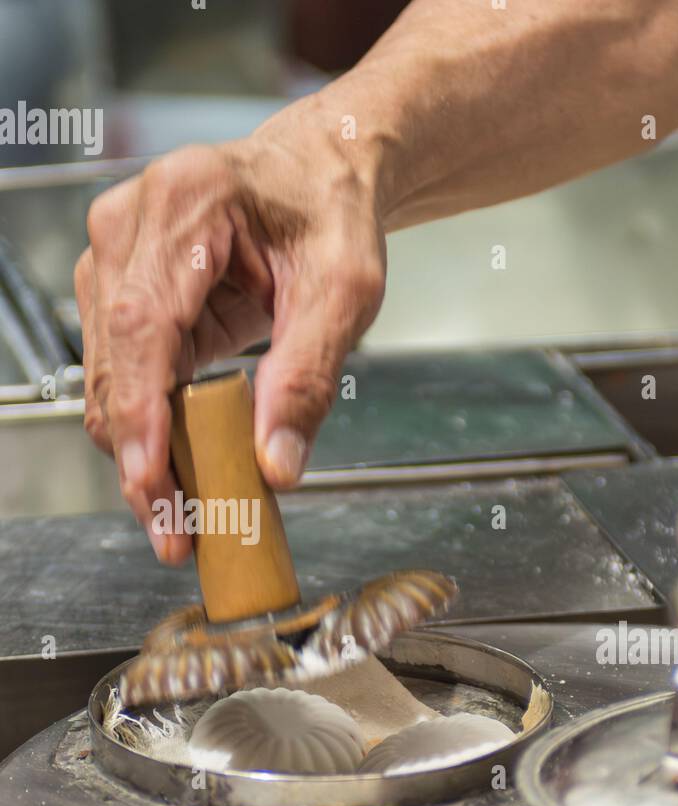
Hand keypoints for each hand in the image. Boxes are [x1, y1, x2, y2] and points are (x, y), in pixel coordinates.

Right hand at [75, 108, 385, 561]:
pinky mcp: (122, 287)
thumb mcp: (344, 293)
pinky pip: (124, 371)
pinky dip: (149, 427)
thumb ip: (307, 377)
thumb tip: (276, 465)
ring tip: (183, 518)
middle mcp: (129, 227)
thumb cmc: (331, 216)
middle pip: (113, 363)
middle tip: (178, 534)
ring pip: (108, 377)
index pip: (142, 328)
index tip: (151, 486)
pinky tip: (179, 474)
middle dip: (140, 459)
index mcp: (184, 208)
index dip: (140, 416)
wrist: (319, 174)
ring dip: (141, 452)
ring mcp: (115, 256)